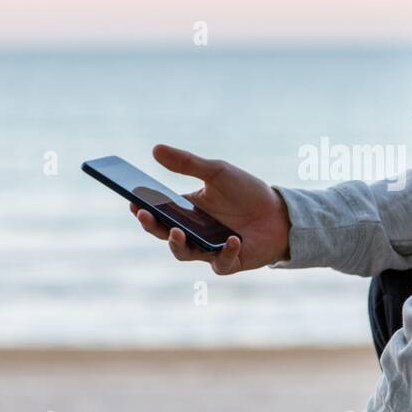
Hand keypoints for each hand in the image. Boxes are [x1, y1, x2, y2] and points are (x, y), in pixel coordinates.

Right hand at [129, 144, 290, 274]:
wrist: (280, 212)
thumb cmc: (247, 192)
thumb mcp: (216, 172)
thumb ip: (187, 163)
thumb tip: (155, 149)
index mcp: (187, 212)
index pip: (159, 212)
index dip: (143, 208)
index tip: (132, 199)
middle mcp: (194, 233)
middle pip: (165, 234)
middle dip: (152, 226)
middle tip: (144, 214)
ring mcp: (209, 250)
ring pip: (185, 254)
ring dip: (178, 244)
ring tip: (177, 231)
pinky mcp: (229, 262)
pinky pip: (221, 262)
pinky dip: (225, 252)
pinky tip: (232, 239)